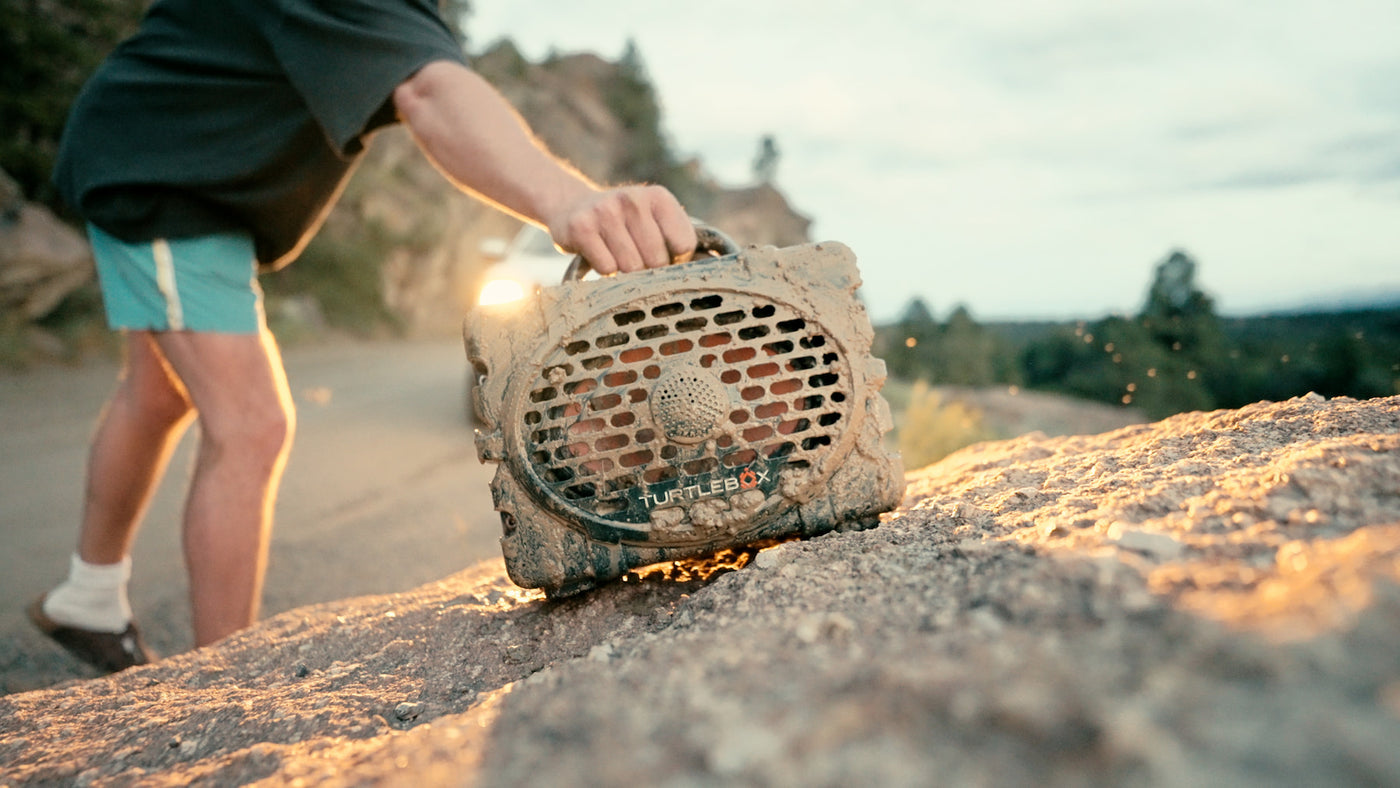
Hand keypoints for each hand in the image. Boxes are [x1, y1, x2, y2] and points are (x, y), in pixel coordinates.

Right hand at [548, 185, 696, 274]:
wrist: (573, 207)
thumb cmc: (624, 224)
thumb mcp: (653, 220)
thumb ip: (677, 240)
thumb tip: (696, 271)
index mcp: (659, 197)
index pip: (684, 245)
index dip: (675, 260)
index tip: (663, 255)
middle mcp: (632, 198)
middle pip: (657, 260)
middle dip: (648, 269)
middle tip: (636, 258)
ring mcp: (605, 211)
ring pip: (631, 267)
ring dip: (625, 271)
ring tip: (618, 255)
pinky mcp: (581, 227)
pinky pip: (606, 268)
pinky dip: (605, 270)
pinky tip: (600, 254)